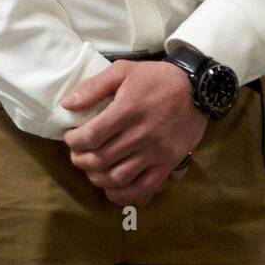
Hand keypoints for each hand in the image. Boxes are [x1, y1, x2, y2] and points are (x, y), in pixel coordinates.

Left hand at [60, 60, 207, 204]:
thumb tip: (67, 105)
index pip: (91, 136)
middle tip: (77, 154)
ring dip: (97, 177)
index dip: (74, 141)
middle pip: (100, 159)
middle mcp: (140, 135)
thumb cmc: (156, 78)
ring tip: (92, 169)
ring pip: (117, 177)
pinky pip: (142, 189)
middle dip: (81, 159)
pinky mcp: (167, 164)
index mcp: (127, 110)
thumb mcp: (123, 70)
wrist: (196, 89)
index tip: (71, 137)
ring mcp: (155, 153)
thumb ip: (94, 87)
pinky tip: (112, 189)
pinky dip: (122, 194)